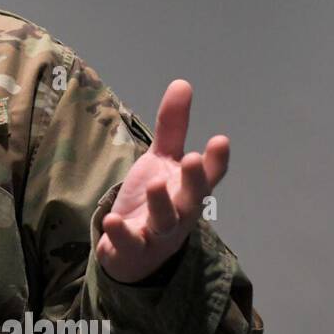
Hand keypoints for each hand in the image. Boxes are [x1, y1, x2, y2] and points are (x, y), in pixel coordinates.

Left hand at [97, 80, 228, 283]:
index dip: (216, 161)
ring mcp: (158, 233)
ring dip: (162, 204)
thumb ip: (172, 127)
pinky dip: (122, 233)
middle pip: (192, 198)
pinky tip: (113, 220)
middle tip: (192, 158)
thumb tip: (182, 83)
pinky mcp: (134, 248)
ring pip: (165, 221)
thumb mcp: (161, 161)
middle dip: (194, 180)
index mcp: (189, 190)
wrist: (134, 250)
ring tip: (154, 184)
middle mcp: (180, 212)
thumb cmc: (155, 200)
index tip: (220, 140)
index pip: (209, 176)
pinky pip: (130, 243)